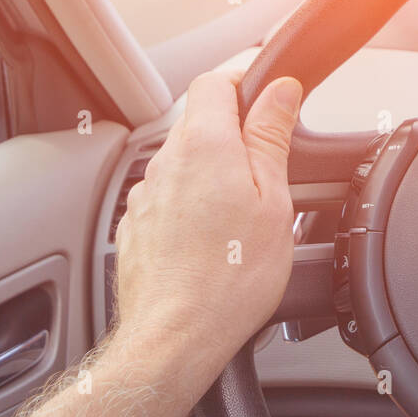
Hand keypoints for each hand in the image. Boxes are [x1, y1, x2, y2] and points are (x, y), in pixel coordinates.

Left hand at [113, 70, 301, 390]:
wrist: (175, 337)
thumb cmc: (229, 279)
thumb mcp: (274, 199)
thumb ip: (271, 136)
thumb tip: (280, 89)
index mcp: (205, 145)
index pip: (216, 80)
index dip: (246, 79)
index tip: (271, 93)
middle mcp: (166, 162)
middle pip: (200, 119)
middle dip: (235, 129)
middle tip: (271, 161)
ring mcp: (146, 194)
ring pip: (185, 159)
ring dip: (214, 167)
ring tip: (246, 207)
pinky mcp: (137, 225)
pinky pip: (170, 194)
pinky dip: (194, 201)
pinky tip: (217, 234)